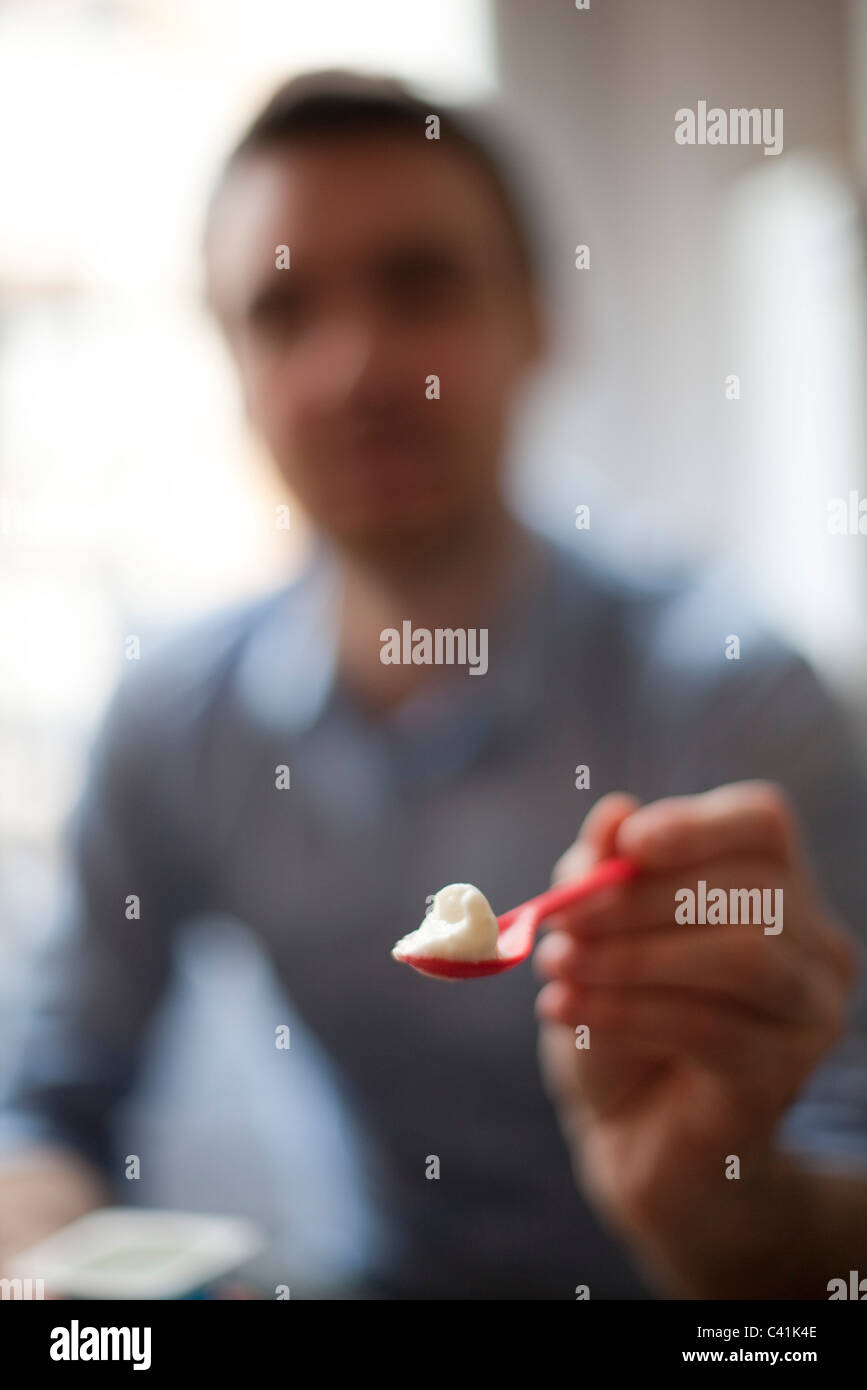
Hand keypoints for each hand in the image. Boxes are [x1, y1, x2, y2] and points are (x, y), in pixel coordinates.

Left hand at [534, 783, 859, 1280]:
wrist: (630, 1137)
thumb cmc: (617, 1018)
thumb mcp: (594, 935)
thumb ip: (603, 873)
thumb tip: (614, 814)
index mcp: (770, 887)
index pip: (764, 823)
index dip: (697, 824)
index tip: (627, 844)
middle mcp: (811, 943)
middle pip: (752, 890)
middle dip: (640, 899)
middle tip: (558, 918)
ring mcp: (808, 1014)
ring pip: (745, 957)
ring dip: (633, 957)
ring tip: (557, 969)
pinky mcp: (782, 1076)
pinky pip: (712, 1028)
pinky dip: (627, 1011)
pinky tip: (566, 1010)